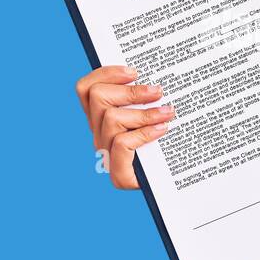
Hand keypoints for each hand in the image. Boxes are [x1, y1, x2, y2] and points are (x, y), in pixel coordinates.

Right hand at [73, 65, 173, 188]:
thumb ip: (146, 99)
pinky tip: (163, 130)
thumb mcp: (154, 116)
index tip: (134, 72)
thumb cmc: (166, 147)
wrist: (174, 187)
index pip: (85, 89)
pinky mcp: (119, 175)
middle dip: (129, 90)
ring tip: (168, 112)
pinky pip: (122, 143)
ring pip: (111, 118)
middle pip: (97, 98)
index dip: (106, 74)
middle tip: (157, 91)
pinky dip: (145, 133)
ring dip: (143, 113)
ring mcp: (107, 154)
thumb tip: (154, 77)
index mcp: (101, 119)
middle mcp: (99, 135)